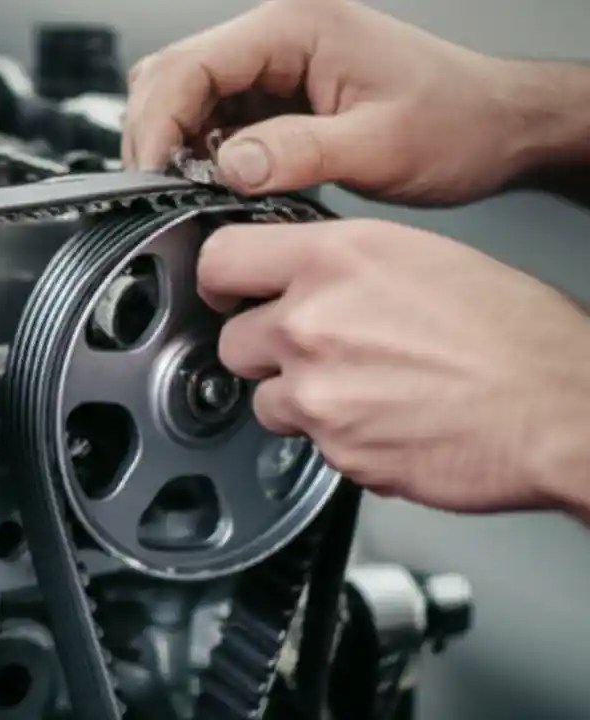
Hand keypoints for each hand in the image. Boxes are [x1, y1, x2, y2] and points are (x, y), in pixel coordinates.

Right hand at [122, 0, 541, 204]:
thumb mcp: (380, 145)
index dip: (157, 125)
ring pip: (184, 96)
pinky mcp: (274, 94)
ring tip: (188, 191)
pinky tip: (215, 183)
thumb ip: (297, 154)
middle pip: (172, 75)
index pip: (190, 66)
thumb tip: (226, 166)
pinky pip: (212, 117)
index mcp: (296, 26)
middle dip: (155, 135)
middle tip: (159, 192)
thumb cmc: (458, 121)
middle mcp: (277, 35)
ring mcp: (273, 62)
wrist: (497, 126)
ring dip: (175, 144)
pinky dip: (200, 152)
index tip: (151, 179)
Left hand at [198, 219, 589, 517]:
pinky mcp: (334, 450)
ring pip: (265, 399)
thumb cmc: (516, 334)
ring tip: (365, 388)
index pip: (221, 260)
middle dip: (266, 349)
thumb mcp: (419, 257)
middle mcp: (312, 321)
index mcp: (334, 259)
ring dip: (299, 398)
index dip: (222, 281)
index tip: (228, 293)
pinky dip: (336, 437)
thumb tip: (292, 274)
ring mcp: (317, 392)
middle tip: (320, 350)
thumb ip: (338, 264)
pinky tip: (386, 419)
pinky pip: (308, 443)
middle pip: (232, 341)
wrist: (563, 410)